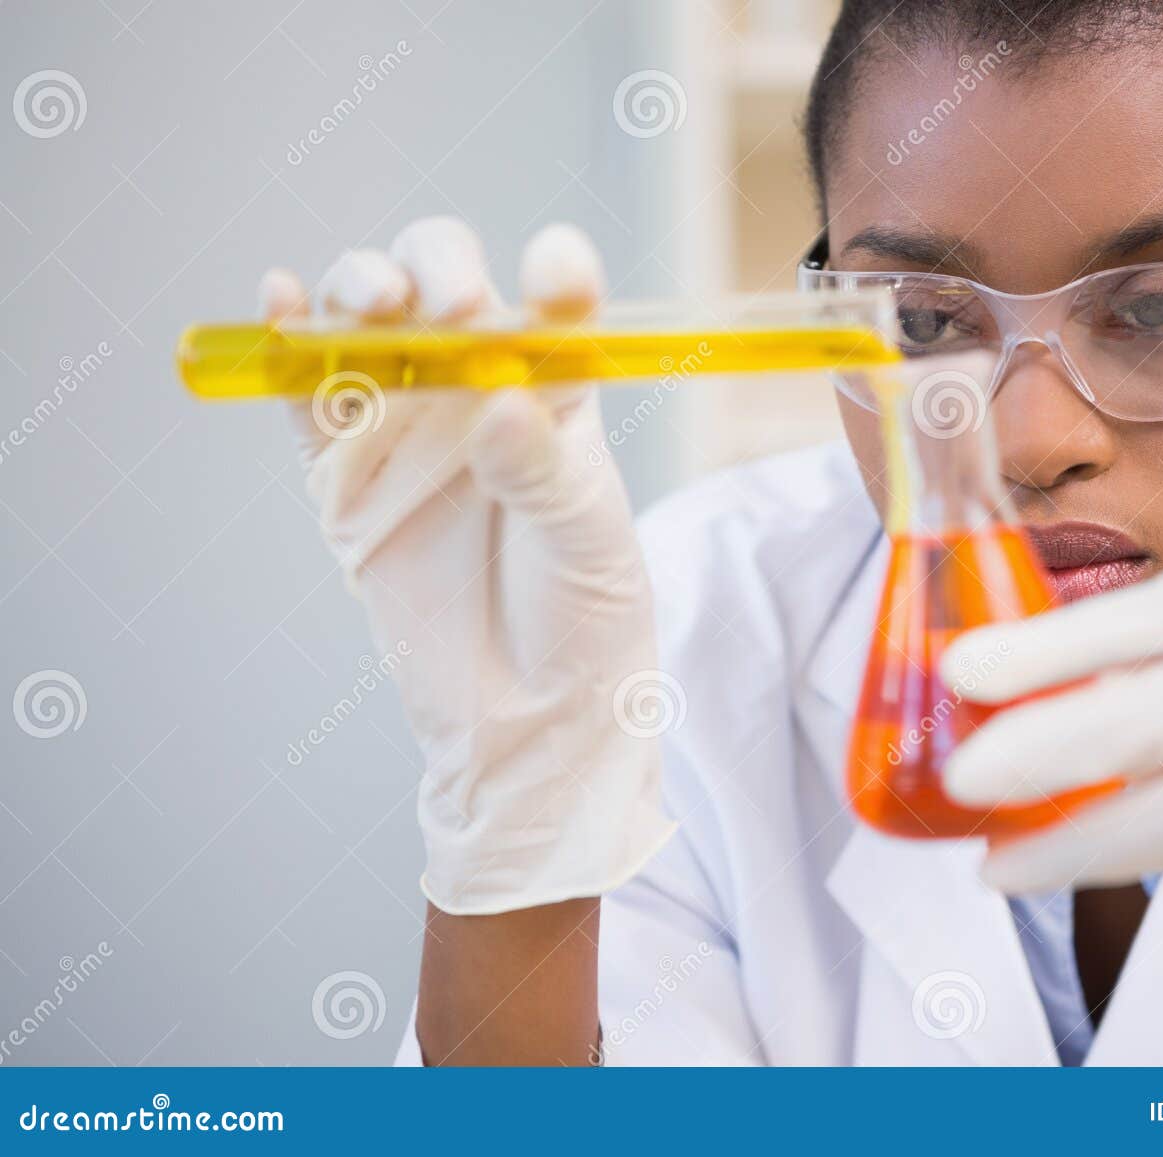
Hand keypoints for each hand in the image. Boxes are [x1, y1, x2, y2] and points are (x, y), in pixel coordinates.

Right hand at [259, 217, 673, 915]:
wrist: (530, 715)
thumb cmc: (584, 618)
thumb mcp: (586, 539)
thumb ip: (543, 468)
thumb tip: (497, 402)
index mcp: (556, 394)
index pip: (552, 305)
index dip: (552, 274)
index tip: (556, 278)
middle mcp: (477, 394)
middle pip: (444, 287)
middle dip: (438, 269)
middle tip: (453, 310)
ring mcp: (407, 430)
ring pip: (369, 324)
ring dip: (361, 287)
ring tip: (376, 303)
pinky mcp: (345, 477)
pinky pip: (307, 397)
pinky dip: (288, 343)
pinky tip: (283, 301)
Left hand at [940, 572, 1162, 1064]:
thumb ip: (1119, 669)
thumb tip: (972, 689)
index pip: (1151, 619)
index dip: (1055, 645)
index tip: (961, 669)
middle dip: (1053, 740)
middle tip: (961, 773)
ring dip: (1073, 829)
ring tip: (987, 850)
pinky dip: (1093, 859)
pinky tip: (1018, 870)